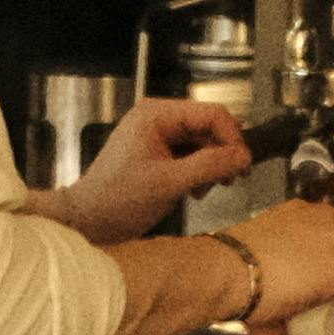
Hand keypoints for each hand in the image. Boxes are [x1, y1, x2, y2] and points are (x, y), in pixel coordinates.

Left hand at [54, 99, 261, 242]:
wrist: (90, 221)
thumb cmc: (117, 199)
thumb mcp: (168, 182)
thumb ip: (209, 166)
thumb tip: (243, 156)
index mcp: (156, 114)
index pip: (212, 114)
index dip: (232, 138)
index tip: (242, 166)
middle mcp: (159, 118)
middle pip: (210, 127)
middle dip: (221, 155)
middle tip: (227, 181)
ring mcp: (159, 135)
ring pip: (204, 143)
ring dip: (211, 167)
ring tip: (202, 190)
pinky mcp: (160, 152)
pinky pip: (193, 155)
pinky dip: (200, 173)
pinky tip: (193, 190)